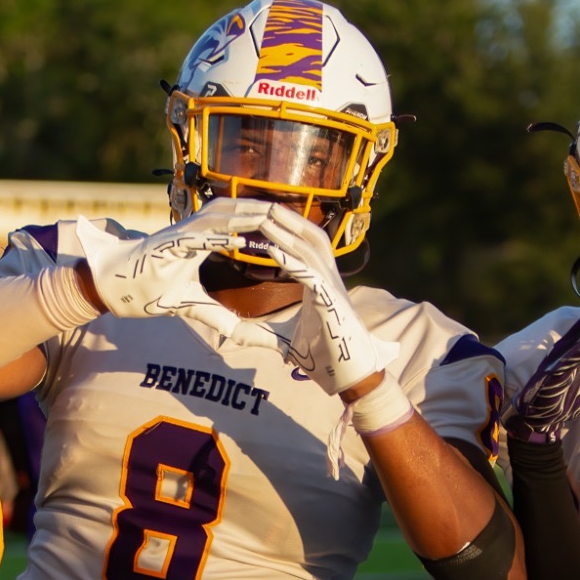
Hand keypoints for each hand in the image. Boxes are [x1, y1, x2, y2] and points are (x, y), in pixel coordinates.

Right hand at [75, 203, 281, 350]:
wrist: (113, 286)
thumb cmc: (149, 289)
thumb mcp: (191, 306)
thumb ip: (217, 316)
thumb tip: (239, 334)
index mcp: (203, 240)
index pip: (240, 224)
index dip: (264, 225)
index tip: (292, 231)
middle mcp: (194, 230)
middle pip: (236, 210)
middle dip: (264, 212)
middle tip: (294, 218)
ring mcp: (180, 232)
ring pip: (220, 214)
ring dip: (246, 214)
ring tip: (275, 216)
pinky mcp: (168, 241)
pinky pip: (197, 234)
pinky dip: (219, 234)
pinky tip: (240, 237)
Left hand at [252, 205, 397, 395]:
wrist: (349, 376)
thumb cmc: (323, 358)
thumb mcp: (283, 340)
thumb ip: (257, 332)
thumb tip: (230, 332)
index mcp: (322, 283)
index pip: (305, 246)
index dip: (286, 230)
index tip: (263, 218)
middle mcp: (331, 280)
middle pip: (312, 237)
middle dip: (289, 218)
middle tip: (262, 203)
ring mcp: (334, 289)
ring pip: (312, 249)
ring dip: (288, 231)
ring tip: (265, 216)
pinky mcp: (332, 302)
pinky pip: (311, 274)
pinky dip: (291, 260)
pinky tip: (270, 250)